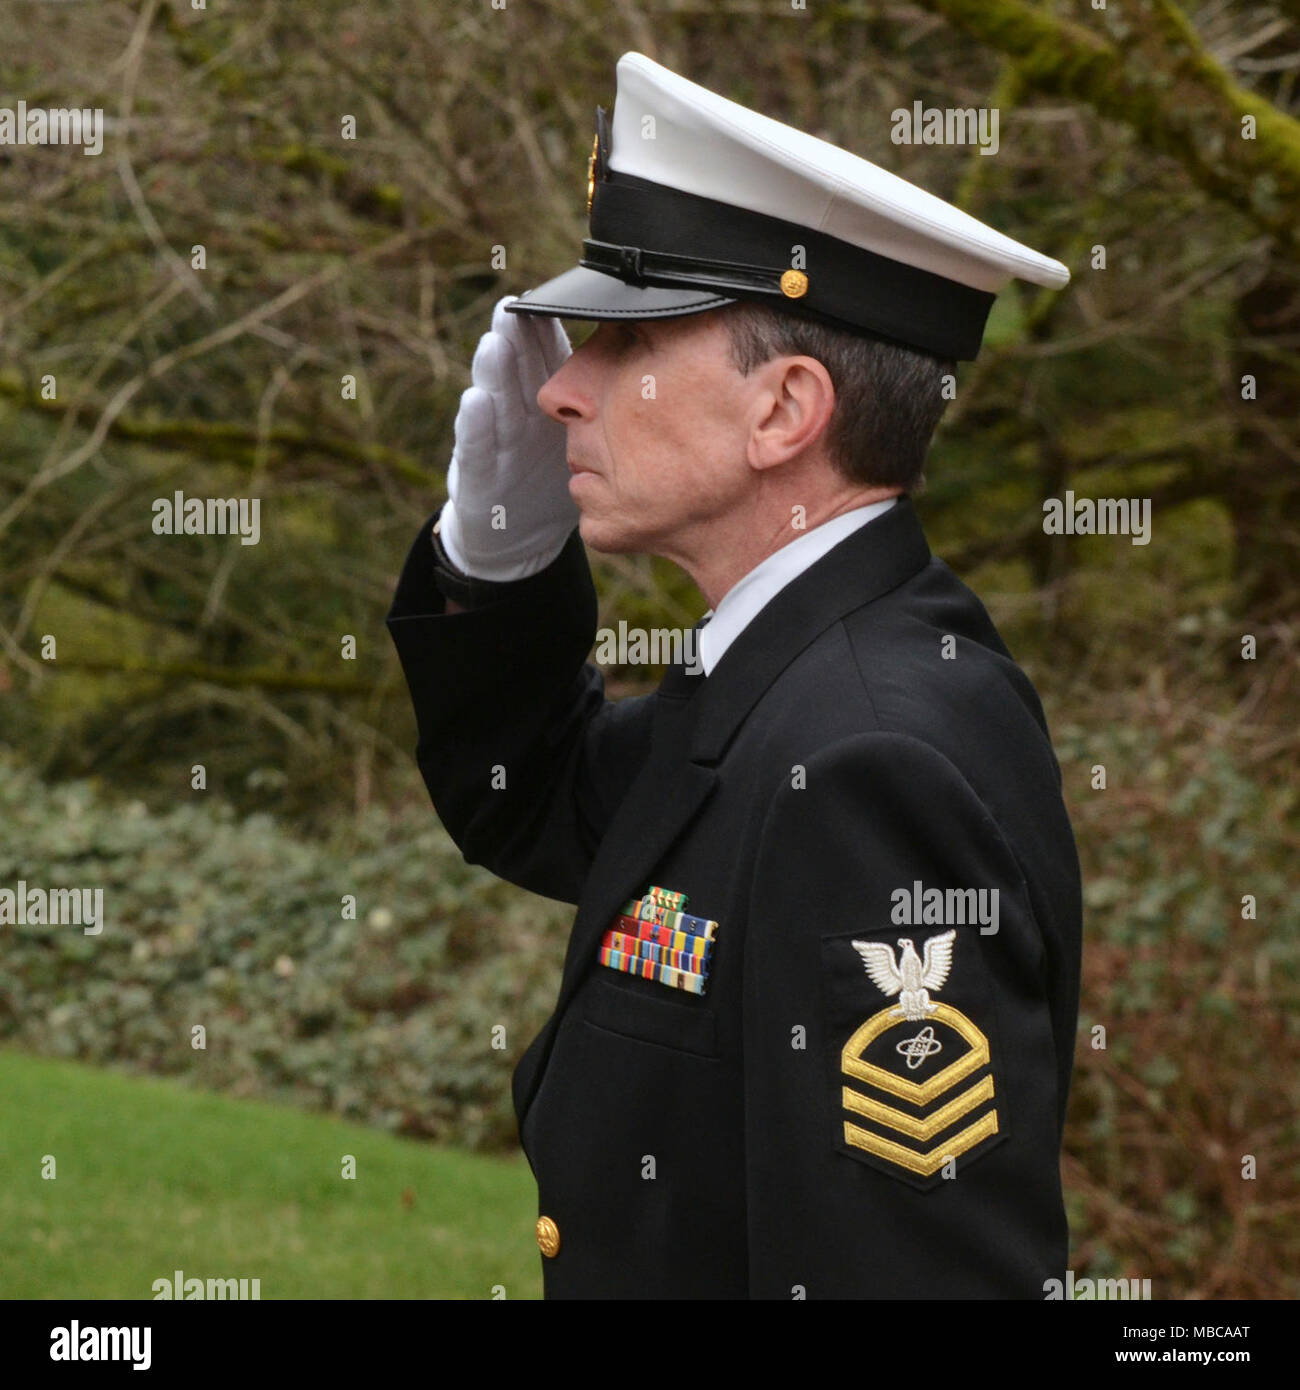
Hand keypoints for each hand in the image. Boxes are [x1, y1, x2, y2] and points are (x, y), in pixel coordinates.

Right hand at [438, 295, 578, 580]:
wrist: (510, 539)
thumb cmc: (547, 480)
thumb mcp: (579, 444)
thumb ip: (598, 407)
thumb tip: (655, 370)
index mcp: (540, 405)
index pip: (543, 360)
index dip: (542, 330)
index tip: (545, 296)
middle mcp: (512, 416)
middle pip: (514, 370)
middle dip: (513, 339)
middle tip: (514, 308)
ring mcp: (492, 444)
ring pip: (492, 401)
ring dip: (492, 372)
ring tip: (494, 344)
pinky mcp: (475, 476)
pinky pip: (476, 448)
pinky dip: (476, 424)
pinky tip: (476, 400)